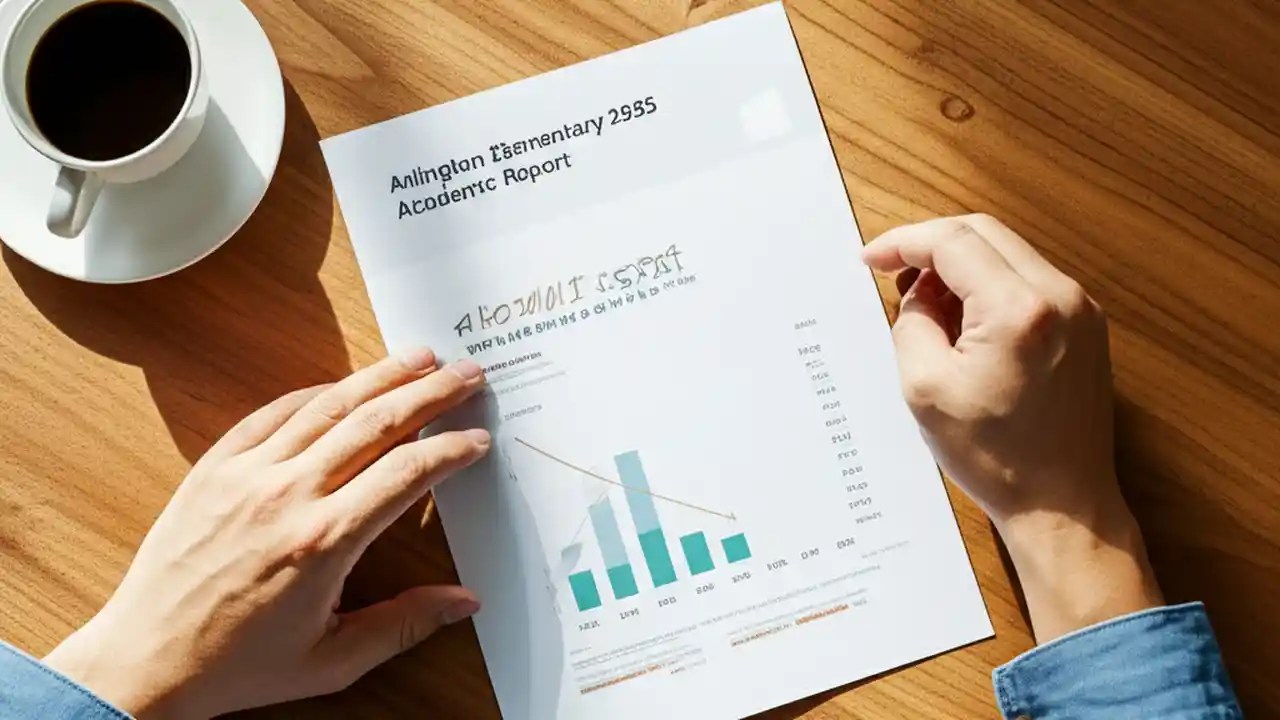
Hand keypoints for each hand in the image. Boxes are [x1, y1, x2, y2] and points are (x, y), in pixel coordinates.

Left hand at [43, 350, 490, 718]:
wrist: (146, 659)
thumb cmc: (238, 665)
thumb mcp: (332, 661)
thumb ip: (404, 625)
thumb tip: (466, 601)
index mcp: (324, 542)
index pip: (406, 473)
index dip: (450, 450)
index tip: (477, 439)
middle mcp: (288, 496)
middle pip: (376, 423)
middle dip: (430, 393)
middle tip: (466, 374)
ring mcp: (247, 474)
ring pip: (328, 406)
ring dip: (379, 376)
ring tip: (419, 358)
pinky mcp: (215, 467)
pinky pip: (273, 413)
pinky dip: (315, 392)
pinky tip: (343, 384)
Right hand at [863, 214, 1162, 640]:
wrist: (1062, 502)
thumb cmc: (997, 458)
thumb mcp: (925, 388)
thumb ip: (912, 322)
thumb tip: (918, 292)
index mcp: (1019, 310)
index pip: (952, 242)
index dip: (903, 242)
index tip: (872, 259)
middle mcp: (1059, 297)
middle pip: (983, 232)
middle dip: (931, 245)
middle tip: (894, 275)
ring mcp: (1080, 308)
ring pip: (1007, 252)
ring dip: (960, 265)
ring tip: (928, 306)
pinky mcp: (1086, 324)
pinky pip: (1028, 278)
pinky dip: (989, 284)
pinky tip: (964, 320)